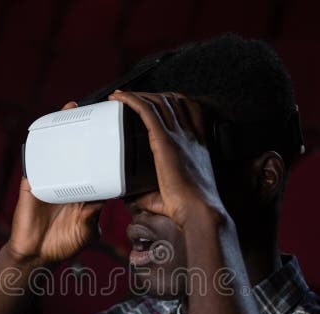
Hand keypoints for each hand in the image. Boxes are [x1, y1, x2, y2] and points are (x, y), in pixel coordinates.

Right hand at [6, 102, 103, 265]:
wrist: (37, 255)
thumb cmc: (64, 244)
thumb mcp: (89, 229)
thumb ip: (96, 214)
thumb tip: (106, 196)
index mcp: (82, 190)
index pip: (94, 163)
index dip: (103, 148)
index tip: (114, 131)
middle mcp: (66, 180)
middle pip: (75, 149)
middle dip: (82, 129)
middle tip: (92, 108)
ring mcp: (48, 179)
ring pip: (55, 149)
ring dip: (61, 129)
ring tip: (71, 108)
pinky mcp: (32, 182)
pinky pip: (34, 161)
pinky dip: (37, 146)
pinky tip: (42, 131)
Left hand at [108, 91, 226, 226]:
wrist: (198, 211)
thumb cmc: (187, 208)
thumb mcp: (168, 194)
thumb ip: (148, 191)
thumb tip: (129, 196)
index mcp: (197, 144)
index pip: (187, 110)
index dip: (171, 101)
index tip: (155, 101)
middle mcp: (190, 135)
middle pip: (170, 101)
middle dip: (150, 95)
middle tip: (132, 98)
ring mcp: (178, 136)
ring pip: (158, 102)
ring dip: (138, 95)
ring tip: (121, 96)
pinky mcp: (165, 141)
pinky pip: (147, 111)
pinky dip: (132, 101)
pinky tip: (120, 98)